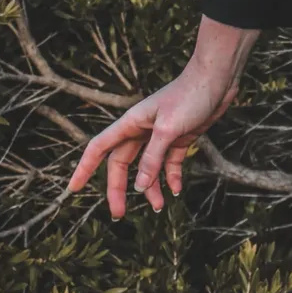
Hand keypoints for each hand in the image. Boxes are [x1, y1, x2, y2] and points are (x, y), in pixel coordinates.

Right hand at [64, 62, 239, 217]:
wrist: (218, 78)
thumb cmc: (190, 95)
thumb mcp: (168, 129)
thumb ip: (152, 158)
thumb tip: (138, 186)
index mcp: (131, 123)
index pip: (99, 148)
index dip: (84, 167)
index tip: (73, 188)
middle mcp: (142, 130)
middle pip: (122, 164)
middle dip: (119, 189)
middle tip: (119, 214)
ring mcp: (160, 135)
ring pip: (147, 167)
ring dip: (150, 188)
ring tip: (159, 207)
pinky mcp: (179, 138)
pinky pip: (169, 163)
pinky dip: (171, 177)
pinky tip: (176, 190)